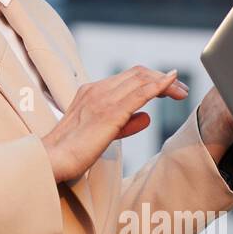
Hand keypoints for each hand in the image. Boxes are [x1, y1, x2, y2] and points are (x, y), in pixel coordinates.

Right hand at [40, 66, 188, 182]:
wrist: (51, 159)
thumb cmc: (70, 152)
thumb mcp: (101, 134)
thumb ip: (124, 124)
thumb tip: (146, 117)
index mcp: (90, 91)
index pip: (127, 78)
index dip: (151, 80)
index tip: (169, 90)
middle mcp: (96, 89)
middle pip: (137, 74)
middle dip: (162, 79)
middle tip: (181, 91)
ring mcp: (103, 98)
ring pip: (141, 79)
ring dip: (166, 83)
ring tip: (181, 92)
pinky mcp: (110, 112)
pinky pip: (140, 92)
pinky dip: (159, 85)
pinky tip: (171, 84)